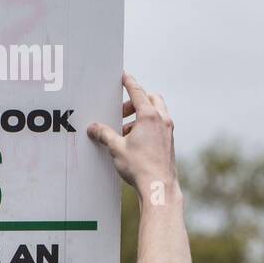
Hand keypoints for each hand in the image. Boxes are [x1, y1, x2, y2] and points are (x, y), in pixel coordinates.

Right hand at [87, 72, 180, 204]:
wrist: (159, 187)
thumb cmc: (139, 166)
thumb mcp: (116, 148)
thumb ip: (104, 134)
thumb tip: (93, 128)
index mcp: (149, 116)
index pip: (137, 92)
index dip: (129, 82)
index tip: (124, 75)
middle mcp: (162, 120)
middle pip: (151, 99)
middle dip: (136, 101)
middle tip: (121, 113)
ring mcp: (168, 131)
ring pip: (157, 112)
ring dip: (141, 115)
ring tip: (125, 131)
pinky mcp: (170, 141)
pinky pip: (159, 125)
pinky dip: (148, 126)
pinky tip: (135, 141)